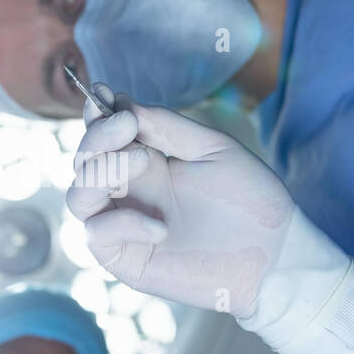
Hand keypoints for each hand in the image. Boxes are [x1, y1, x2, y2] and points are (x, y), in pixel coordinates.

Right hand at [66, 92, 296, 315]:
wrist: (274, 256)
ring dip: (100, 172)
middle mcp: (130, 193)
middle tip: (127, 124)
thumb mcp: (213, 149)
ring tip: (141, 160)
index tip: (102, 93)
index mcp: (147, 164)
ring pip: (79, 196)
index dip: (96, 114)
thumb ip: (167, 127)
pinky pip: (97, 235)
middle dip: (97, 136)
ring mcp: (125, 227)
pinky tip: (160, 225)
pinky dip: (121, 222)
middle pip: (84, 161)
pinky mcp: (127, 260)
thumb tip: (122, 102)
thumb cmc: (252, 203)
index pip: (104, 137)